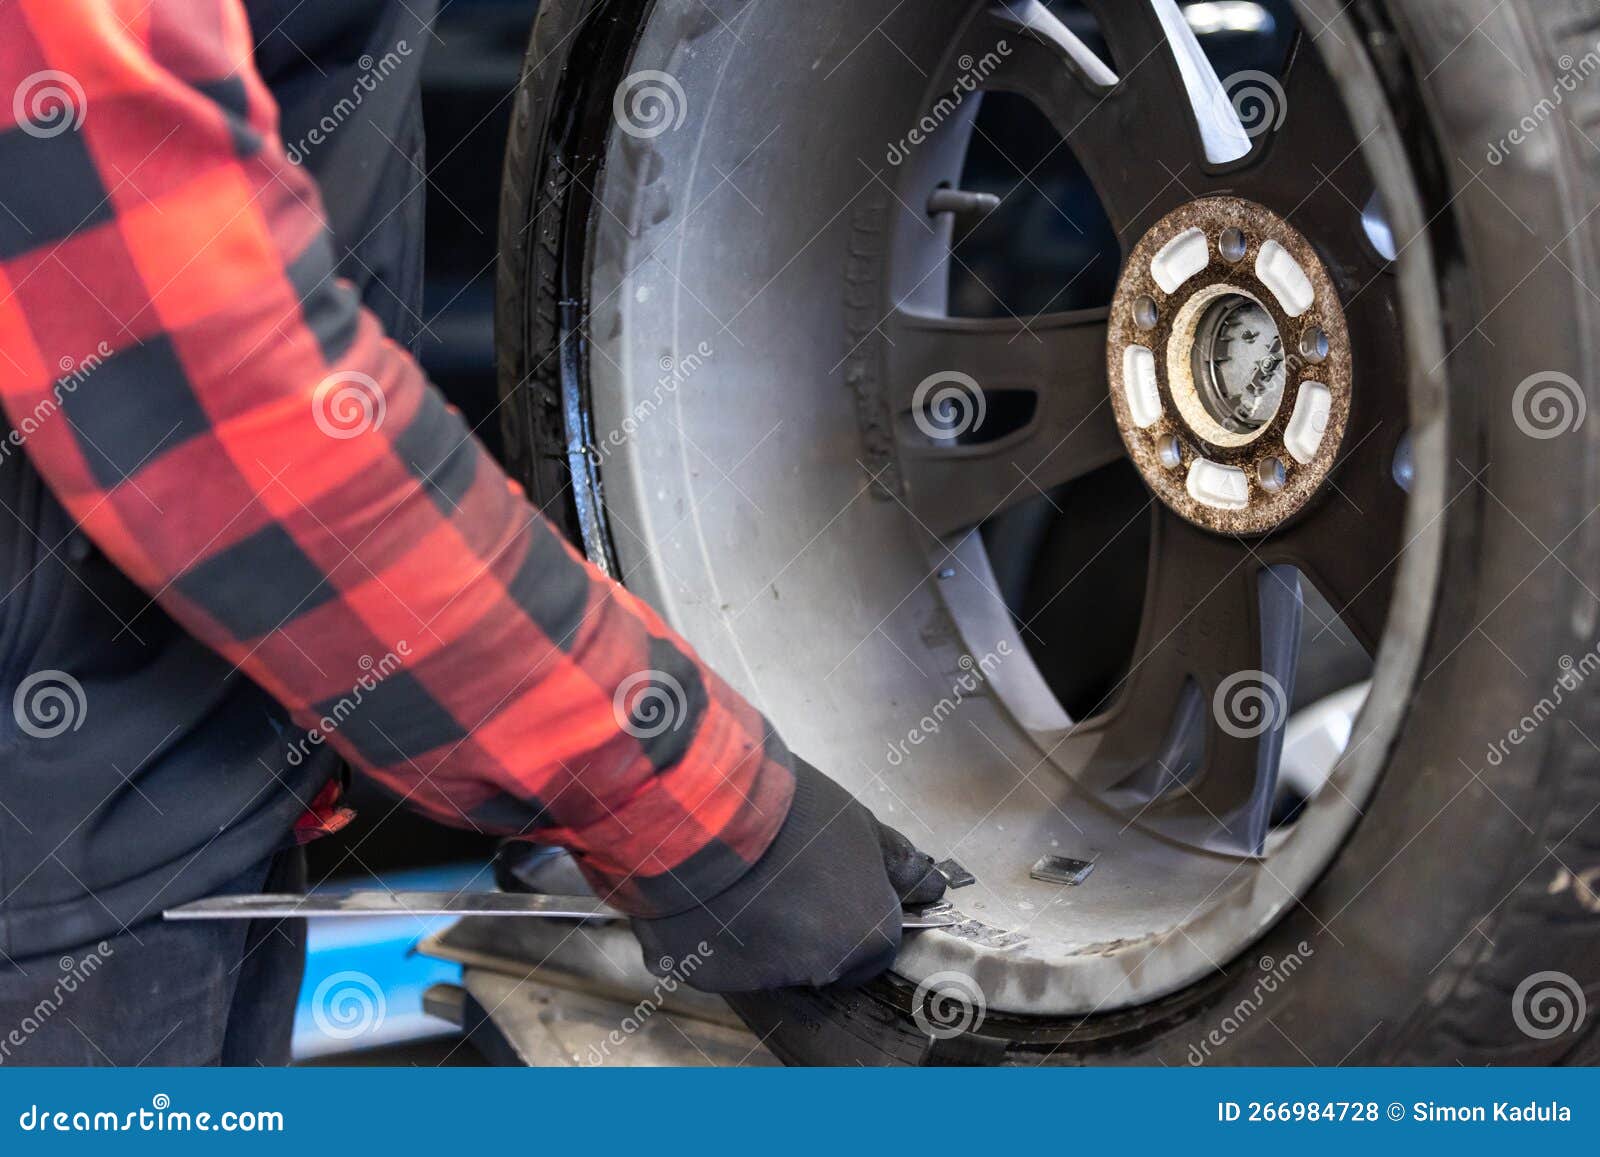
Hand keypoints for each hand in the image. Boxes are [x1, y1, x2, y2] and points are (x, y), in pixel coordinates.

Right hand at [631, 758, 946, 992]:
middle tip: (782, 881)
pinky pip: (723, 964)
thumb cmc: (789, 810)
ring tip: (742, 883)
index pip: (874, 946)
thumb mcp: (856, 824)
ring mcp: (768, 979)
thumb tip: (934, 885)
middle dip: (806, 929)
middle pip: (823, 960)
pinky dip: (719, 940)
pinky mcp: (713, 978)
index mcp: (867, 935)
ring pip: (771, 965)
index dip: (851, 913)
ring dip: (762, 935)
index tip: (827, 886)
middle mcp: (825, 969)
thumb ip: (896, 864)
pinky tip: (711, 898)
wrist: (710, 808)